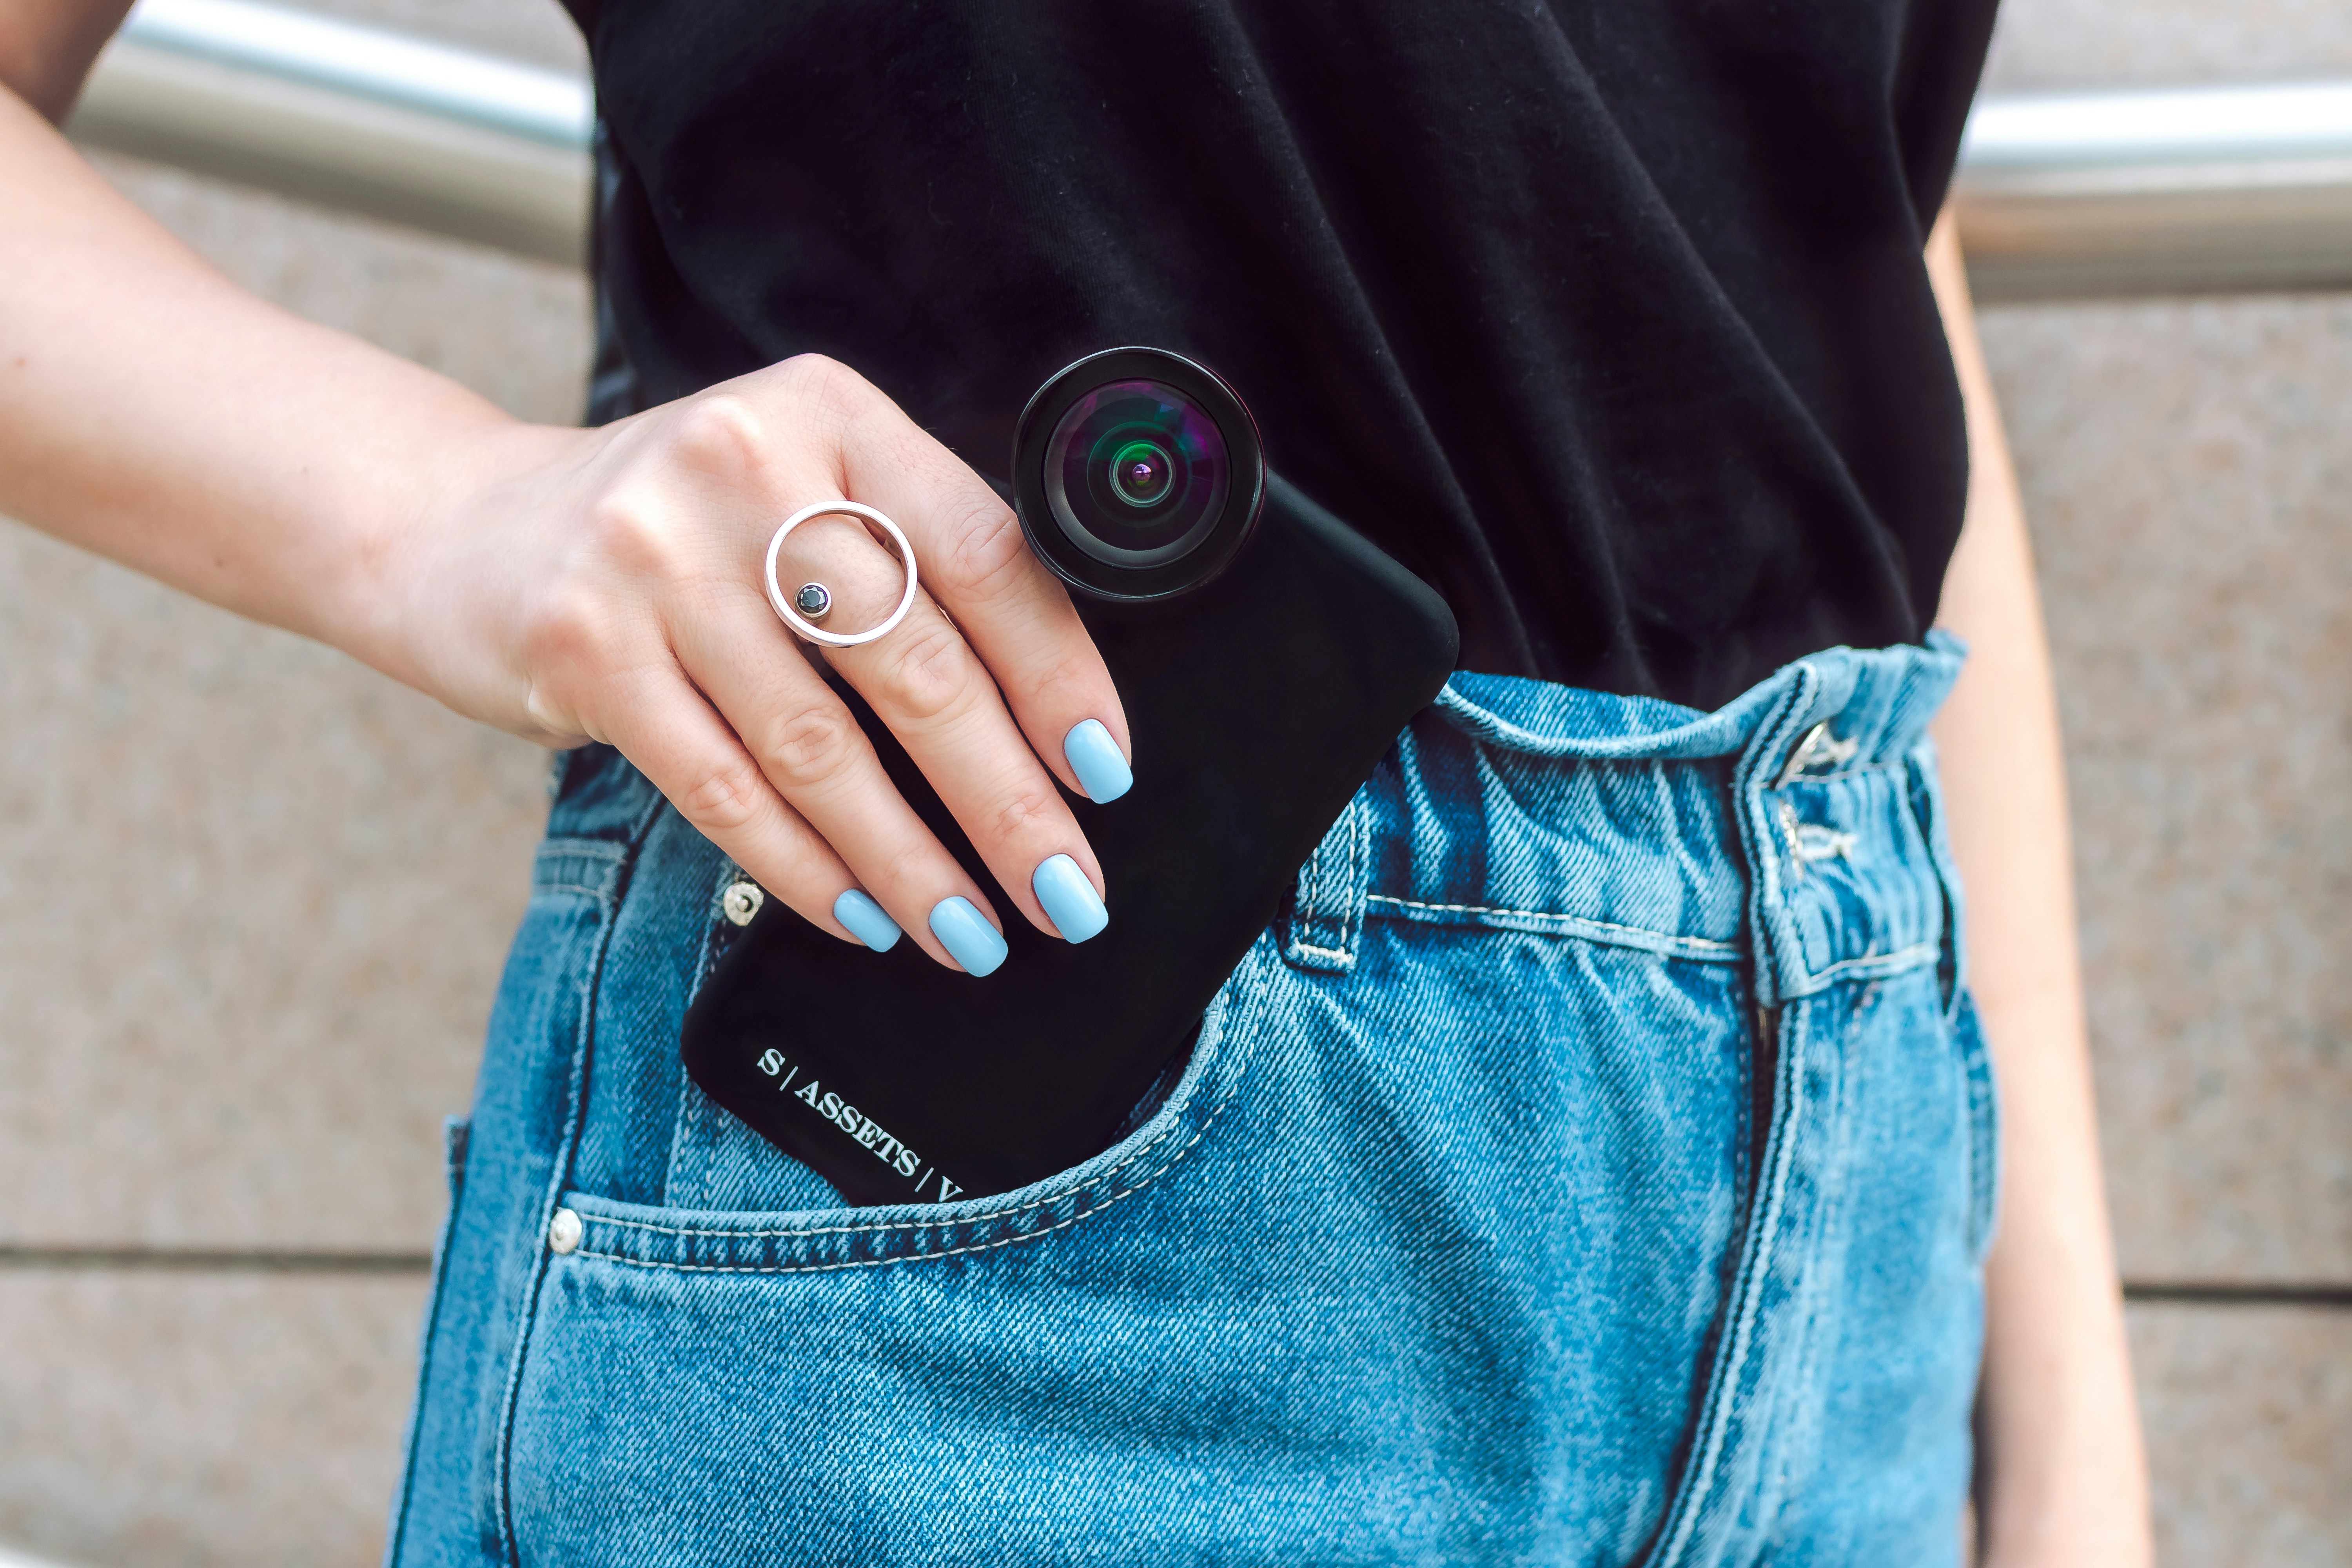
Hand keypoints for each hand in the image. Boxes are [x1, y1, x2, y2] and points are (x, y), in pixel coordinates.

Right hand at [389, 354, 1131, 974]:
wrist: (464, 525)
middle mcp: (745, 469)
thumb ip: (905, 560)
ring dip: (911, 862)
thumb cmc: (676, 528)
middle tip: (1065, 891)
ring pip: (820, 748)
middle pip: (913, 665)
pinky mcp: (583, 647)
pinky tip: (865, 917)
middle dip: (1006, 801)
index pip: (983, 554)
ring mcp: (653, 558)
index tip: (1105, 771)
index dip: (1059, 674)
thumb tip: (1045, 721)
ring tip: (973, 931)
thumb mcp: (797, 487)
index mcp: (831, 415)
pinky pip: (724, 788)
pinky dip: (806, 868)